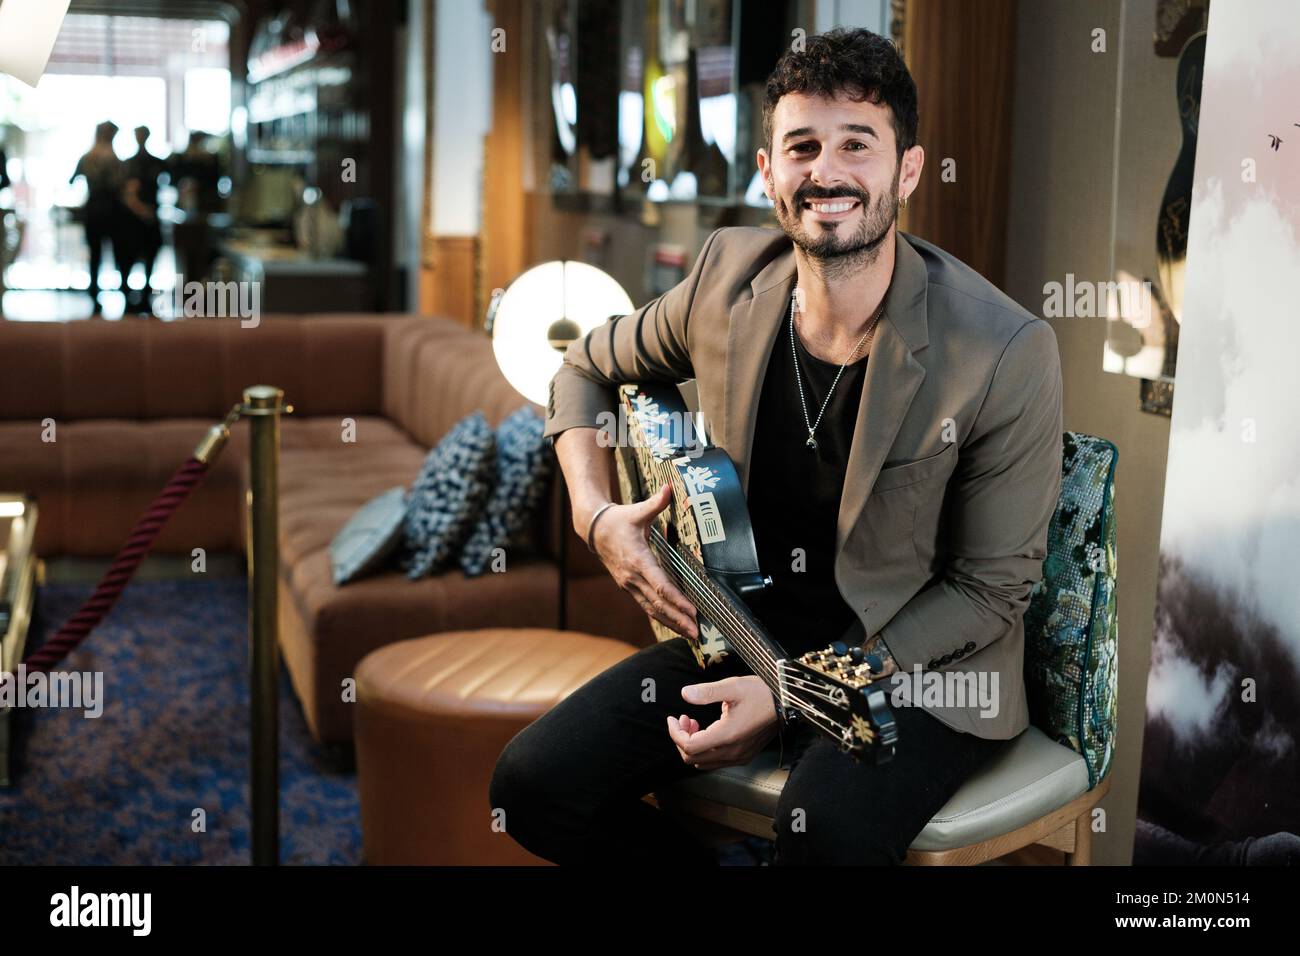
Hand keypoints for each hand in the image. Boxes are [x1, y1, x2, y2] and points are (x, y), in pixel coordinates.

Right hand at [583, 483, 697, 637]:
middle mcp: (633, 577)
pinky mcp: (629, 587)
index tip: (692, 610)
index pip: (660, 585)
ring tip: (690, 634)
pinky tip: (674, 625)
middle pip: (658, 604)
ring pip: (652, 609)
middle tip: (696, 632)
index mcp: (638, 560)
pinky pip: (647, 606)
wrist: (594, 530)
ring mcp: (629, 585)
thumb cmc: (618, 520)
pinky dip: (662, 617)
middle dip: (678, 619)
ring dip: (671, 623)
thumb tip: (668, 488)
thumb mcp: (637, 511)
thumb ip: (655, 503)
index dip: (677, 600)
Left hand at [666, 676, 778, 771]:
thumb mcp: (733, 686)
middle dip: (681, 739)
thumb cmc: (762, 693)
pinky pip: (715, 761)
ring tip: (695, 724)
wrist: (786, 703)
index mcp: (726, 736)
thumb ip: (706, 692)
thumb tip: (685, 694)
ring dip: (693, 745)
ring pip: (703, 763)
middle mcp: (732, 752)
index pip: (689, 746)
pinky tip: (709, 730)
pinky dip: (705, 750)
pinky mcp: (744, 756)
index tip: (673, 718)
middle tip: (684, 719)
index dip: (675, 733)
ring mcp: (738, 757)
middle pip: (692, 758)